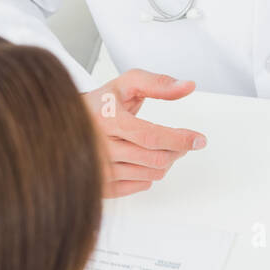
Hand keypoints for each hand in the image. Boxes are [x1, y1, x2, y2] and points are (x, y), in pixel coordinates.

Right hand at [83, 70, 205, 197]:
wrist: (70, 123)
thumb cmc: (102, 104)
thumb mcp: (128, 84)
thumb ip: (159, 83)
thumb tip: (188, 86)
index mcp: (107, 119)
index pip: (151, 136)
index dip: (179, 139)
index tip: (199, 140)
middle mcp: (100, 147)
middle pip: (155, 159)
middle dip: (177, 149)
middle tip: (182, 140)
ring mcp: (99, 170)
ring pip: (152, 174)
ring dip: (166, 161)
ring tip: (161, 147)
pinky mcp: (102, 186)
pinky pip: (141, 186)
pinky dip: (150, 174)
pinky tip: (144, 159)